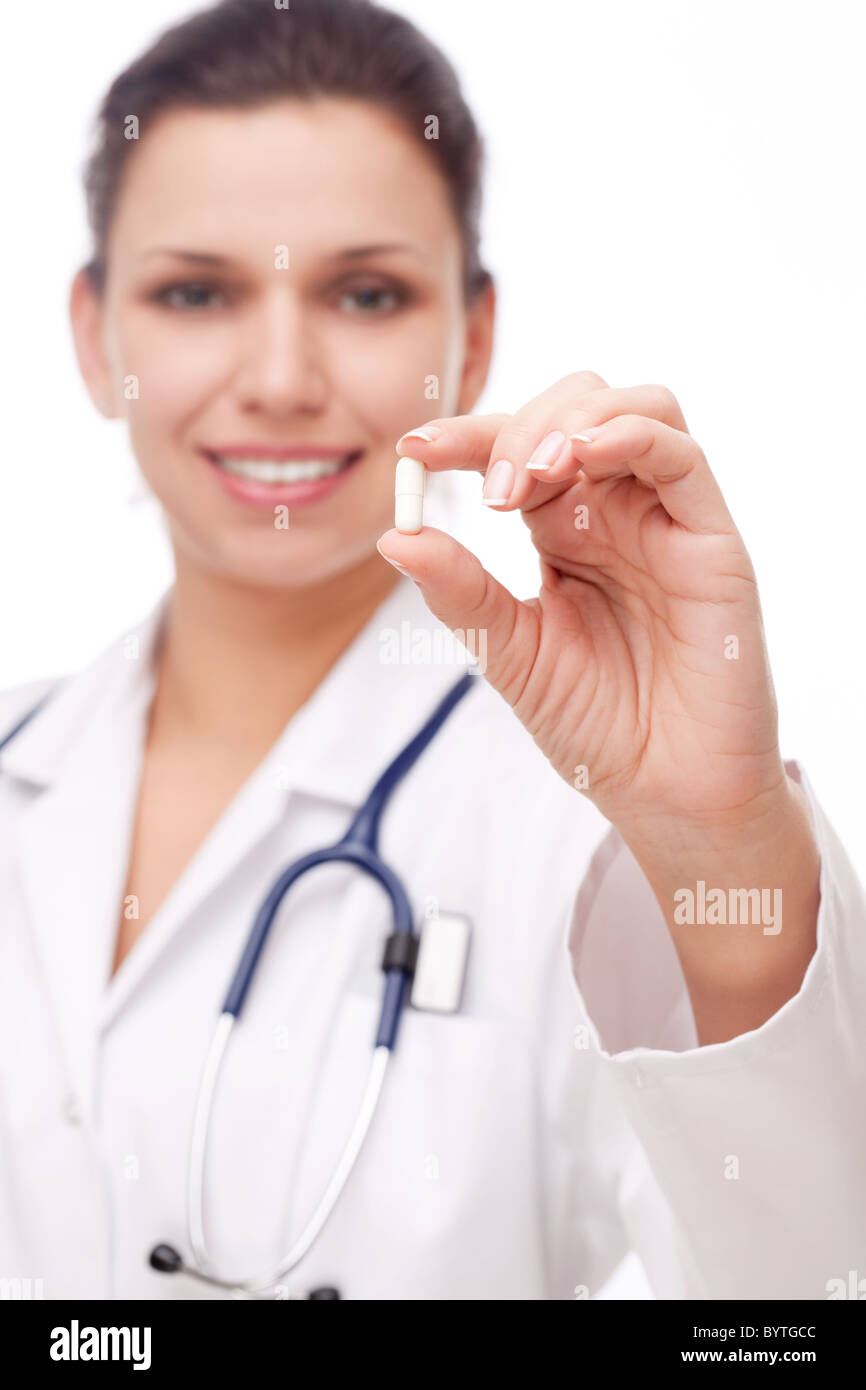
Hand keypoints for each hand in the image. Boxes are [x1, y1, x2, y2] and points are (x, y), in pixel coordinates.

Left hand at [378, 370, 789, 842]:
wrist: (664, 793)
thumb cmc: (596, 725)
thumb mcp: (510, 652)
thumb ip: (461, 591)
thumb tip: (395, 536)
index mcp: (566, 530)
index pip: (518, 449)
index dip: (466, 437)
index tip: (412, 452)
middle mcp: (618, 512)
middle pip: (576, 406)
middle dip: (520, 427)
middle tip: (491, 492)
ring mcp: (667, 521)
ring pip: (636, 407)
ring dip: (573, 419)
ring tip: (530, 474)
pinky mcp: (711, 541)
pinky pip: (682, 456)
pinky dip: (629, 435)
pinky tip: (581, 456)